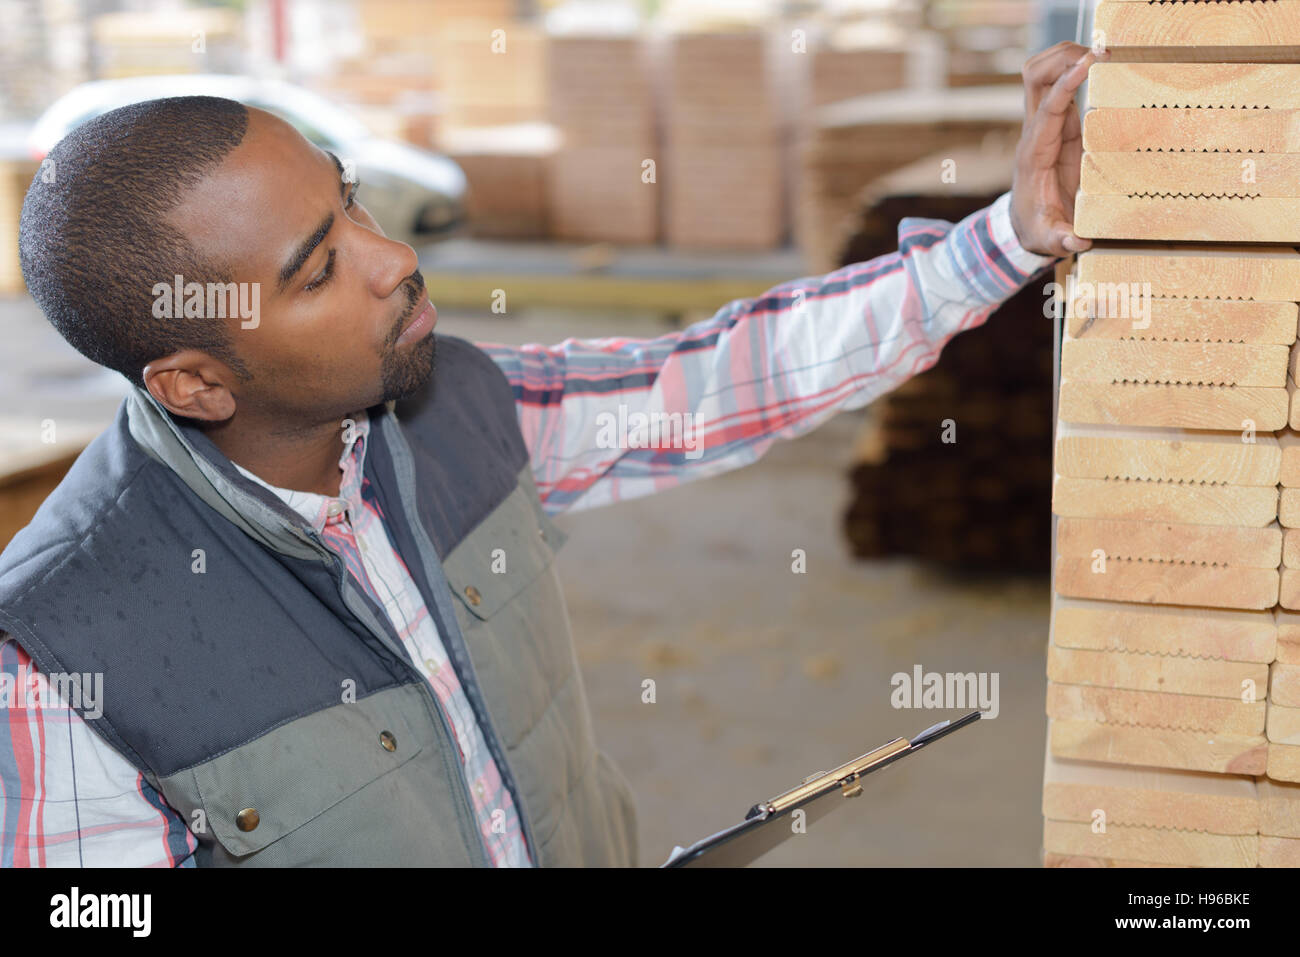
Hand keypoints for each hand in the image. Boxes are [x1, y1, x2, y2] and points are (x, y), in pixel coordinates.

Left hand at [1009, 42, 1107, 257]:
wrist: (1023, 224)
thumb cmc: (1038, 228)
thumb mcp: (1049, 239)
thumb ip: (1061, 240)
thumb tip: (1078, 242)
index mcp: (1035, 152)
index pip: (1048, 107)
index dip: (1066, 83)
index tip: (1090, 62)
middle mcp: (1036, 131)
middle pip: (1035, 76)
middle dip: (1062, 58)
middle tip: (1098, 52)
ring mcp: (1046, 123)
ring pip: (1043, 73)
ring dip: (1066, 56)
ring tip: (1100, 52)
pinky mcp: (1058, 122)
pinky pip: (1060, 83)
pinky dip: (1075, 67)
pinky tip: (1100, 64)